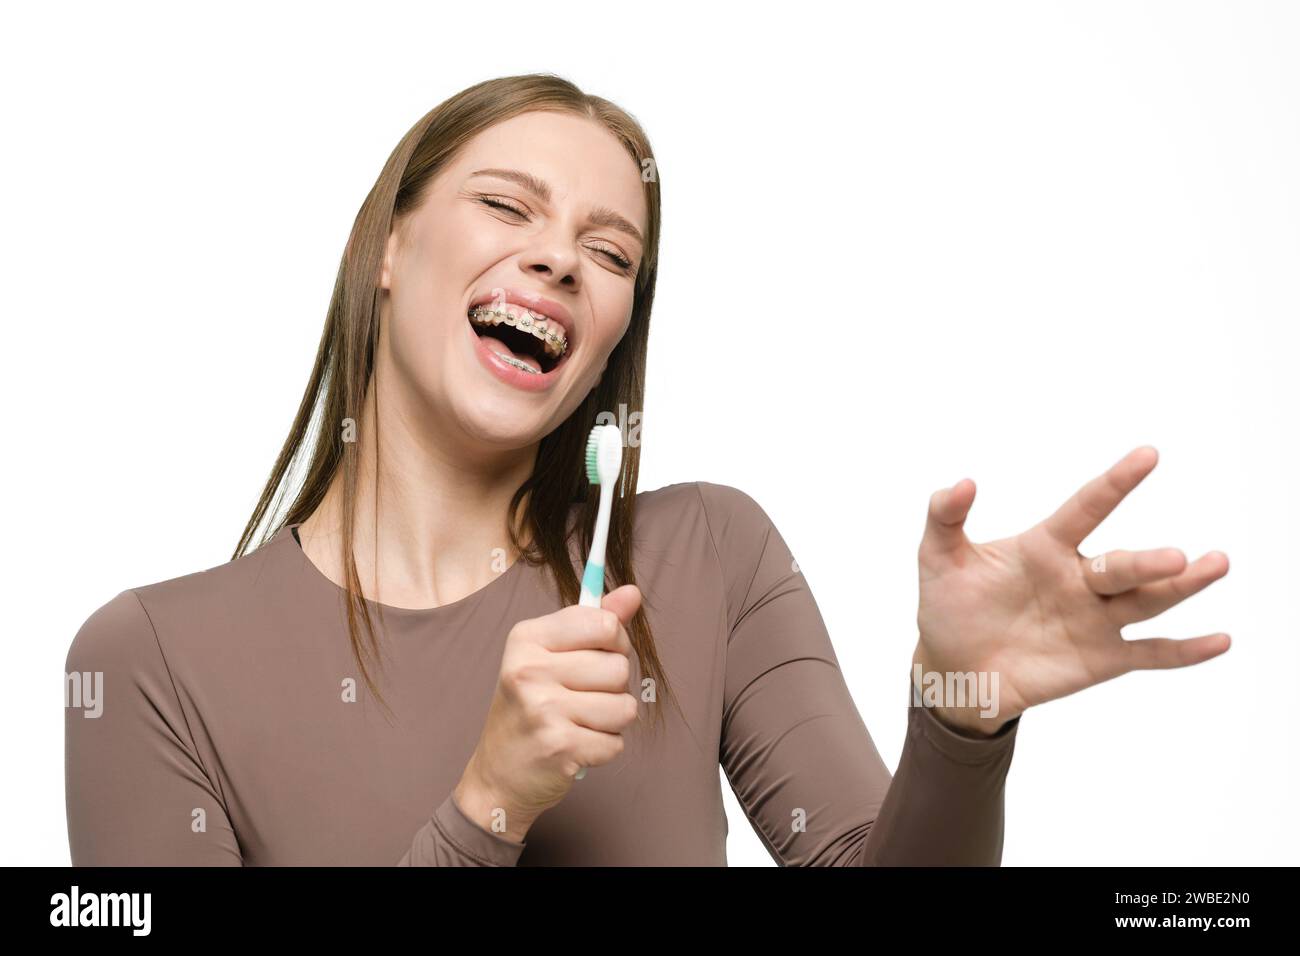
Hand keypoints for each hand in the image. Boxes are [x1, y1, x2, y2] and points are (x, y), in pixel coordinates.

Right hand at [455, 585, 641, 841]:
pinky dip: (603, 749)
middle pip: (619, 667)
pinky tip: (575, 747)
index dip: (615, 641)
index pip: (603, 623)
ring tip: (579, 723)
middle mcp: (529, 669)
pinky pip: (616, 743)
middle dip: (612, 688)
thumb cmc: (530, 708)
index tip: (598, 654)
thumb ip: (594, 622)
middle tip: (579, 699)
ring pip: (624, 707)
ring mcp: (542, 709)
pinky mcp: (559, 747)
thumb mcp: (552, 656)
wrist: (498, 775)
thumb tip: (632, 592)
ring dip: (611, 721)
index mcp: (527, 638)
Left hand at [913, 446, 1229, 736]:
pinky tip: (1219, 640)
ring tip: (1214, 565)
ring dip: (1182, 587)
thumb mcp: (937, 558)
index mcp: (1046, 547)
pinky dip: (1184, 650)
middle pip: (1121, 565)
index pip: (1086, 507)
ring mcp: (1095, 618)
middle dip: (1146, 562)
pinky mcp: (1102, 658)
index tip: (1148, 455)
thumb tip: (962, 482)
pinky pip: (1151, 653)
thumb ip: (945, 517)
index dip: (1115, 483)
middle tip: (1174, 557)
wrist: (953, 668)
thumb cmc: (948, 606)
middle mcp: (1080, 578)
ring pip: (1148, 600)